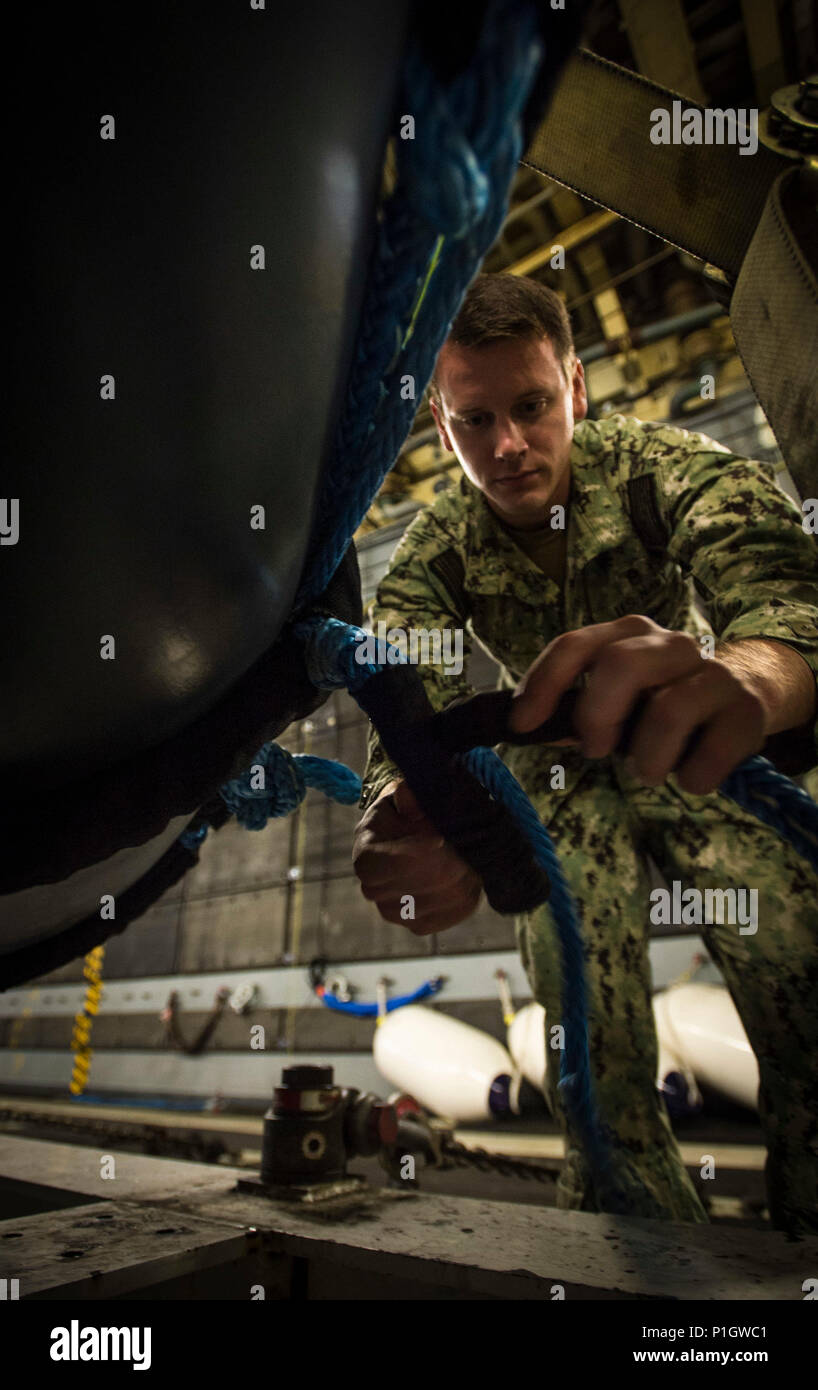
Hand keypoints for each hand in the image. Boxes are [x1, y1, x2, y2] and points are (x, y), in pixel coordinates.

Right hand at [352, 779, 482, 933]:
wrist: (413, 839)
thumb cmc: (407, 814)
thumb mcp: (404, 798)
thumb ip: (407, 797)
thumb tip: (406, 793)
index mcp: (365, 857)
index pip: (387, 864)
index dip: (416, 852)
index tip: (439, 838)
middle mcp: (374, 891)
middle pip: (418, 884)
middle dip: (447, 863)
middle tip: (465, 847)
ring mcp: (396, 913)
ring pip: (439, 901)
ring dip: (461, 879)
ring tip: (469, 858)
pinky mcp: (421, 925)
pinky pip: (450, 914)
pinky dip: (467, 896)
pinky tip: (471, 878)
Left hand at [508, 615, 770, 794]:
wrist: (748, 689)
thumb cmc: (664, 696)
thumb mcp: (618, 697)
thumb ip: (575, 710)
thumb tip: (528, 728)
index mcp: (629, 634)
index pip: (575, 644)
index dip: (543, 684)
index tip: (521, 725)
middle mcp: (671, 644)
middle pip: (620, 666)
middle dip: (598, 716)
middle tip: (596, 751)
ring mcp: (713, 674)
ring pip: (668, 712)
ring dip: (647, 759)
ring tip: (648, 770)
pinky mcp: (746, 711)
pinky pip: (708, 756)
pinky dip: (690, 777)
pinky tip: (688, 773)